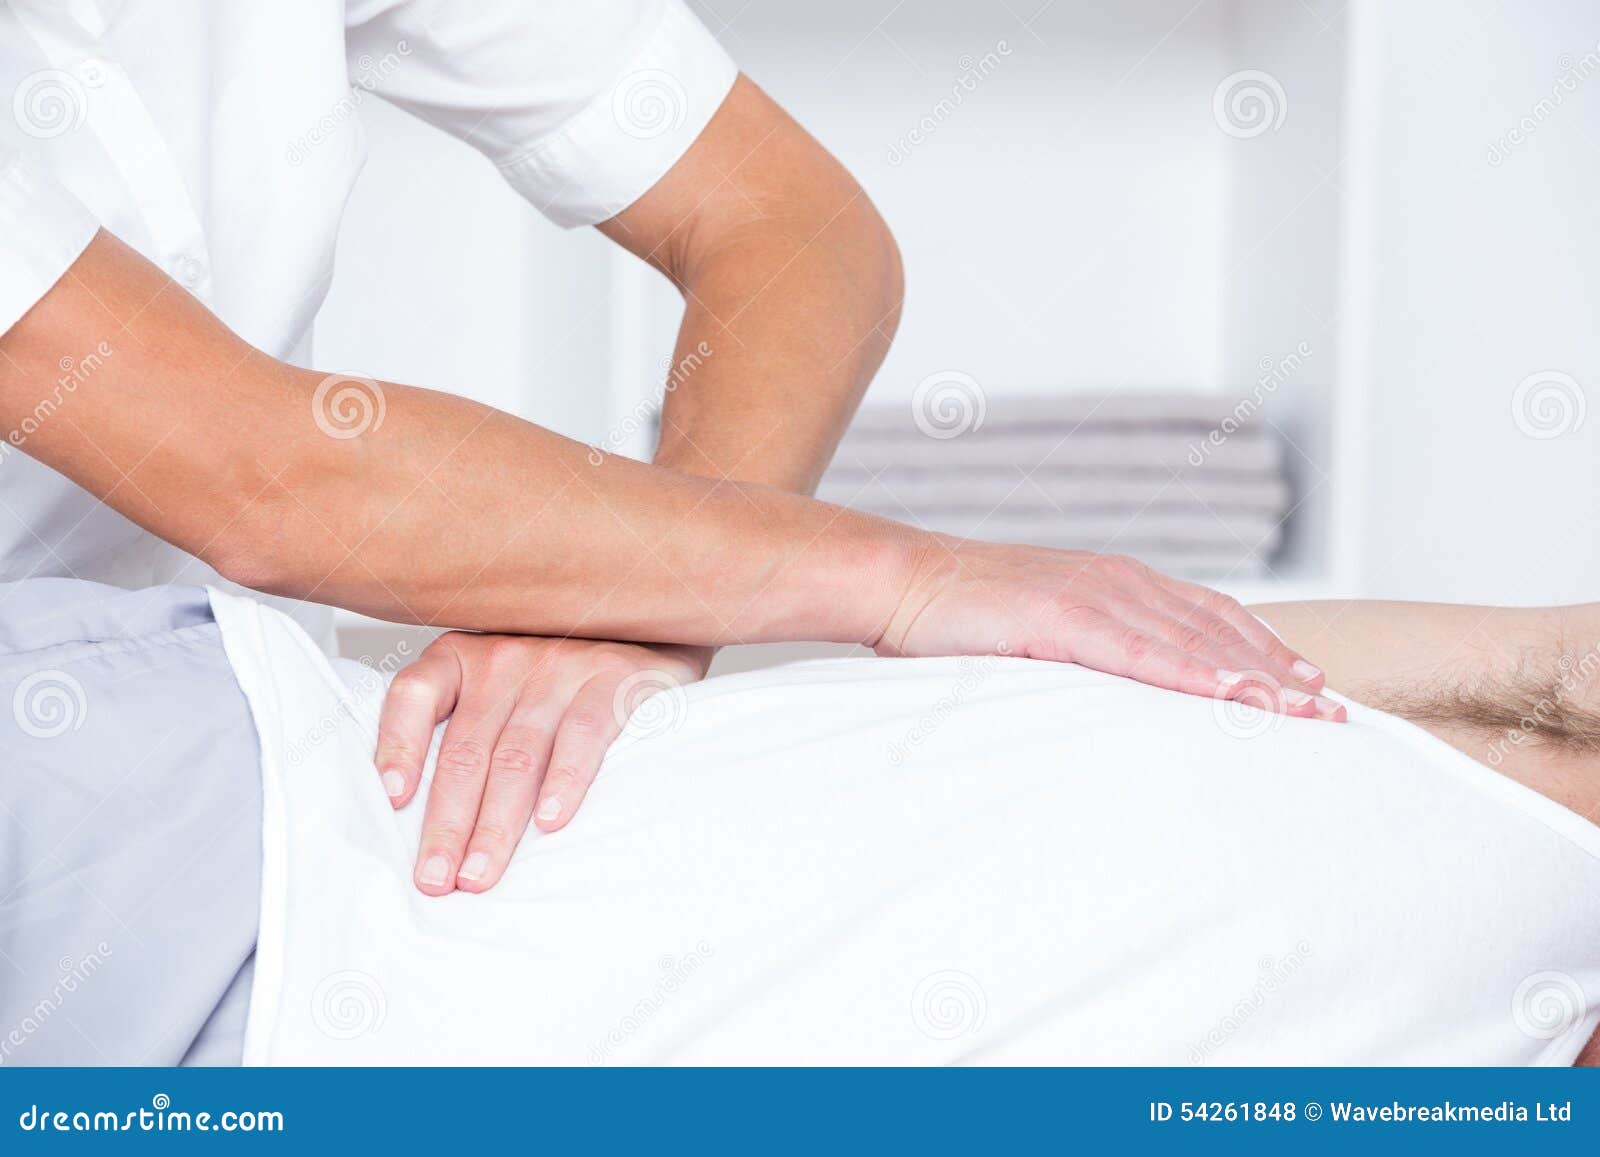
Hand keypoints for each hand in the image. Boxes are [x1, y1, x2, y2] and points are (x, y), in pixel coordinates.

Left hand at [375, 633, 711, 894]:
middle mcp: (506, 657)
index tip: (392, 801)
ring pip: (518, 755)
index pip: (414, 695)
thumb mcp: (502, 683)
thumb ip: (466, 726)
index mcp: (465, 656)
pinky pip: (582, 734)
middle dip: (447, 823)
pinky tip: (550, 822)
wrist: (648, 629)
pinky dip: (564, 781)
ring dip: (497, 822)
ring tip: (481, 872)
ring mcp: (560, 666)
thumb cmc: (563, 672)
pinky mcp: (612, 679)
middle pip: (467, 749)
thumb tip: (416, 811)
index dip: (398, 747)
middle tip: (437, 879)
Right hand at [876, 537, 1341, 720]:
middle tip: (1330, 711)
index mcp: (1112, 579)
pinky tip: (1234, 697)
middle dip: (1277, 669)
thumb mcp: (1037, 629)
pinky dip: (1196, 675)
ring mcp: (1092, 595)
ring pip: (1192, 640)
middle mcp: (1115, 579)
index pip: (1206, 614)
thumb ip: (1084, 649)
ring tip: (1303, 713)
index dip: (1261, 647)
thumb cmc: (960, 614)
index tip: (1305, 682)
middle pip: (1217, 627)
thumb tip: (1114, 693)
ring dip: (1254, 677)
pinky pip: (1143, 653)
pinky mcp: (1063, 619)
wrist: (902, 581)